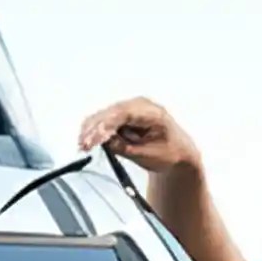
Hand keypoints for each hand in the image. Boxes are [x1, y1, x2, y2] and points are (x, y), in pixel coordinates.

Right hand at [77, 96, 200, 173]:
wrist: (178, 151)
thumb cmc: (168, 153)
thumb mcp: (148, 155)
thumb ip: (125, 148)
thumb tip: (104, 141)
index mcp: (152, 113)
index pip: (123, 114)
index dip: (105, 126)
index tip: (92, 140)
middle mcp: (140, 105)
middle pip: (111, 112)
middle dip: (94, 128)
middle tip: (82, 145)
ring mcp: (132, 107)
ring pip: (105, 114)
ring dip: (92, 129)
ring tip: (82, 145)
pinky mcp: (125, 114)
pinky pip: (106, 119)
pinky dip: (96, 129)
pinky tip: (88, 140)